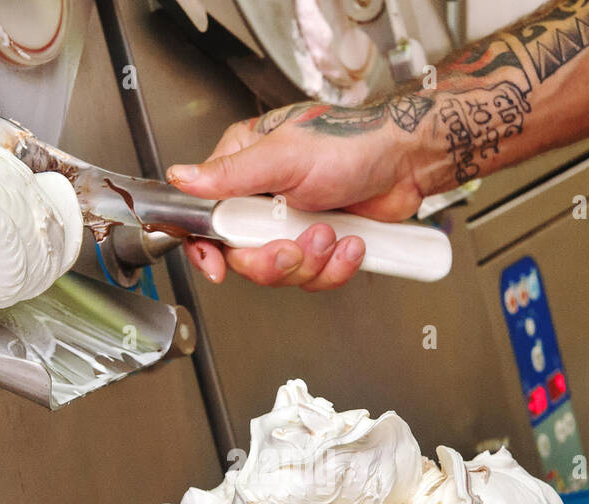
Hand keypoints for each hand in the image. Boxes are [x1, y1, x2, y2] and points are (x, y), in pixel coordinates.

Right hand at [166, 100, 430, 289]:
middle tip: (294, 245)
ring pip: (280, 271)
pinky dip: (335, 267)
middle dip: (273, 259)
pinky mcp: (319, 244)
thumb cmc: (351, 142)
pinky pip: (313, 277)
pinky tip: (351, 243)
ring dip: (311, 261)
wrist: (406, 162)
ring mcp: (291, 224)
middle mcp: (263, 199)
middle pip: (243, 255)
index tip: (217, 267)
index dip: (207, 248)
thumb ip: (230, 175)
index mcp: (243, 168)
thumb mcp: (283, 156)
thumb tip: (181, 178)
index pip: (206, 217)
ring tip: (332, 233)